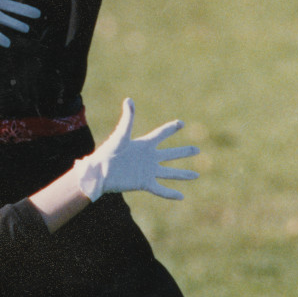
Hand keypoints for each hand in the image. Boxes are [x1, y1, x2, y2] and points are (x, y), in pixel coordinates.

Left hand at [74, 98, 199, 201]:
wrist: (100, 172)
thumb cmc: (108, 151)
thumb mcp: (121, 134)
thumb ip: (128, 119)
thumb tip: (129, 100)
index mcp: (144, 144)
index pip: (161, 134)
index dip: (171, 128)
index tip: (181, 123)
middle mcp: (148, 158)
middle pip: (171, 154)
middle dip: (184, 152)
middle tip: (197, 150)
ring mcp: (147, 171)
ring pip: (170, 173)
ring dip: (183, 174)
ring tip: (196, 174)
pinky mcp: (144, 183)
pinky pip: (161, 189)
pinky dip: (170, 193)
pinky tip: (181, 196)